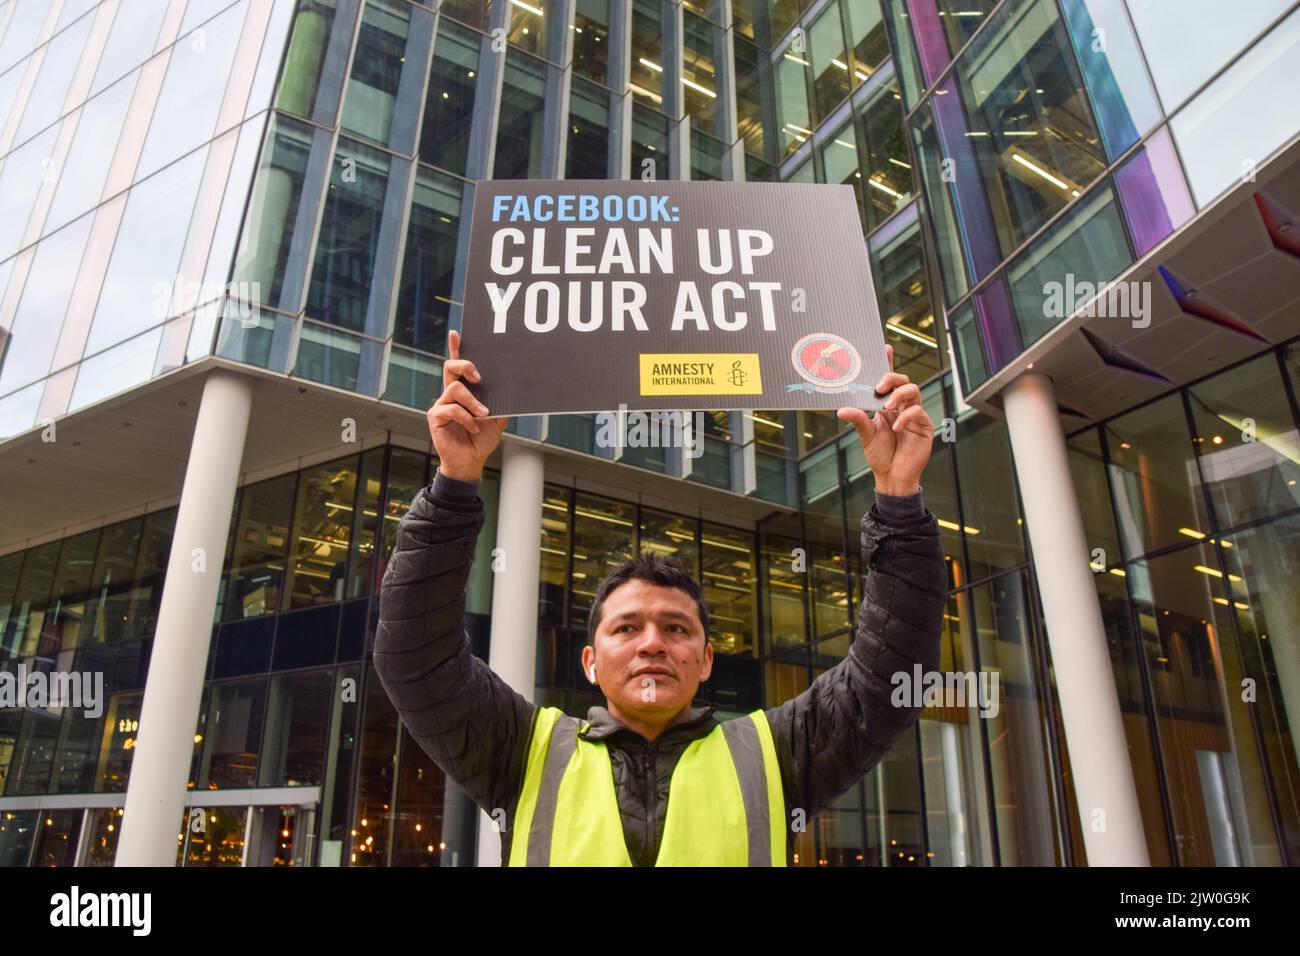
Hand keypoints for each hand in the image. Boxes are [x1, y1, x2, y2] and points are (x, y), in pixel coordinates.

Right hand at [427, 329, 508, 480]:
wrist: (472, 461)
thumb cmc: (482, 439)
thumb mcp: (498, 418)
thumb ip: (500, 401)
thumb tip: (513, 386)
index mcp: (464, 391)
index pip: (457, 366)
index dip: (455, 348)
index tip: (456, 333)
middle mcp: (449, 394)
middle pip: (450, 367)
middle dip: (465, 366)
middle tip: (479, 377)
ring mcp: (441, 405)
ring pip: (455, 389)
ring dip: (473, 401)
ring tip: (483, 414)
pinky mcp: (435, 417)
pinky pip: (452, 409)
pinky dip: (467, 418)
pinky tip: (473, 427)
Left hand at [836, 345, 933, 496]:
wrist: (892, 476)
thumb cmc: (880, 455)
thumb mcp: (865, 435)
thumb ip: (858, 420)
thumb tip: (842, 409)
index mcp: (887, 405)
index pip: (888, 380)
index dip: (888, 363)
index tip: (883, 348)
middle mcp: (901, 406)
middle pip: (902, 380)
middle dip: (890, 378)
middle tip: (878, 387)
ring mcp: (913, 415)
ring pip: (913, 390)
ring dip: (899, 394)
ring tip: (887, 406)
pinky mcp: (923, 426)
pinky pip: (918, 412)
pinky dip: (905, 417)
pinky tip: (895, 427)